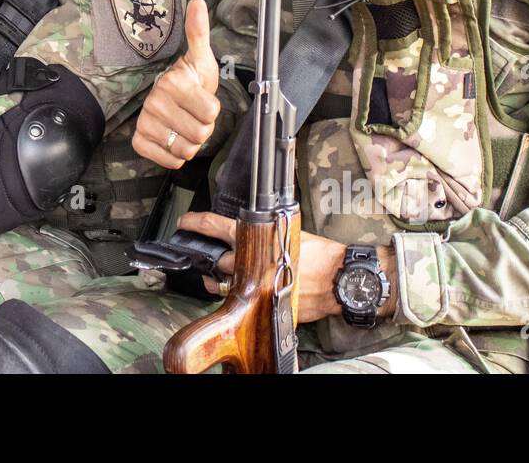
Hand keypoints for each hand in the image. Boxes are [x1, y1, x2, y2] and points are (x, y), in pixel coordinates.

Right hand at [132, 0, 220, 168]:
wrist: (167, 99)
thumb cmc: (189, 80)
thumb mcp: (201, 58)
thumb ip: (199, 33)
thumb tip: (197, 3)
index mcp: (173, 83)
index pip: (211, 113)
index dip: (213, 111)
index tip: (203, 100)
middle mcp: (156, 103)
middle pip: (201, 134)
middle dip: (203, 127)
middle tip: (194, 114)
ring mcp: (146, 122)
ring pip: (185, 149)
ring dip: (190, 142)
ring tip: (184, 126)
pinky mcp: (139, 140)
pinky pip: (168, 159)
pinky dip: (174, 155)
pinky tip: (172, 138)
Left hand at [176, 212, 388, 322]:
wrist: (343, 280)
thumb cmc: (323, 254)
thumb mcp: (292, 232)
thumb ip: (267, 232)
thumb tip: (251, 228)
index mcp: (262, 241)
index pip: (221, 228)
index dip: (199, 224)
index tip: (185, 222)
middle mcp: (257, 265)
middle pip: (218, 262)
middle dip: (206, 259)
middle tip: (200, 254)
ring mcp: (260, 287)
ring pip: (225, 285)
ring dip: (217, 281)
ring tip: (215, 276)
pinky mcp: (267, 306)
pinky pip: (243, 302)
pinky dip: (240, 296)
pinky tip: (242, 291)